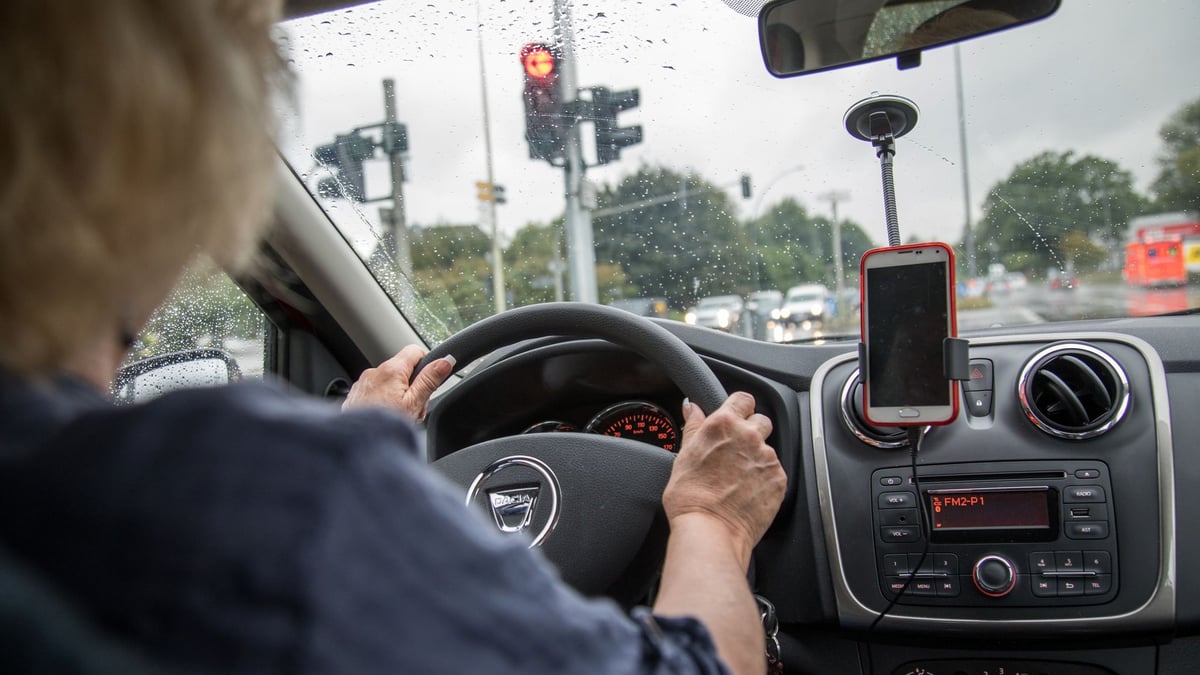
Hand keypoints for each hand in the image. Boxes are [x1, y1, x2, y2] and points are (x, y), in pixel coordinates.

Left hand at [341, 345, 454, 420]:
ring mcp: (362, 384)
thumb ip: (430, 380)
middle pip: (402, 370)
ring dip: (397, 396)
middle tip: (413, 409)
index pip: (415, 351)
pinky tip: (383, 418)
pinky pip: (374, 392)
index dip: (426, 364)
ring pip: (388, 383)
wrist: (356, 446)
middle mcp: (374, 372)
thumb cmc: (384, 428)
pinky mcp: (355, 396)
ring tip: (398, 417)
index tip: (428, 382)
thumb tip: (445, 361)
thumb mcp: (414, 404)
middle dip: (411, 386)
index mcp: (391, 370)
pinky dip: (381, 402)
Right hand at [662, 392, 785, 560]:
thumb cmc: (690, 498)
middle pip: (761, 420)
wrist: (711, 530)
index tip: (736, 416)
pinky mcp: (779, 479)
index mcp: (723, 425)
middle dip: (752, 431)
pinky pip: (775, 472)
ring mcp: (767, 458)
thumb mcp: (684, 456)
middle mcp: (749, 436)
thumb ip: (694, 427)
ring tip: (738, 478)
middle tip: (736, 450)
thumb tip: (693, 408)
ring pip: (768, 448)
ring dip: (757, 458)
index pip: (743, 399)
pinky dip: (765, 479)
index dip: (740, 407)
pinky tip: (747, 491)